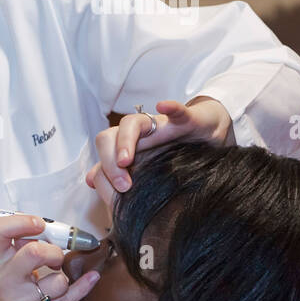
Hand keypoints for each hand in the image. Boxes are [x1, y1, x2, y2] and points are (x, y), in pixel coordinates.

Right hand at [0, 215, 101, 300]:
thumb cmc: (1, 296)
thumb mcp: (1, 267)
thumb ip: (19, 247)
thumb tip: (47, 230)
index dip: (21, 221)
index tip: (38, 224)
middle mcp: (4, 280)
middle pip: (34, 252)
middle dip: (54, 251)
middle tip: (54, 258)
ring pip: (57, 281)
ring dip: (63, 280)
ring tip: (53, 284)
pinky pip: (67, 300)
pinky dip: (83, 287)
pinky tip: (91, 279)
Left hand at [84, 97, 233, 208]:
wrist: (208, 133)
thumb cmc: (175, 151)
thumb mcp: (147, 168)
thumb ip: (118, 172)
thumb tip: (90, 180)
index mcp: (127, 146)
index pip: (103, 152)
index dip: (102, 171)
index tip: (112, 194)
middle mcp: (138, 133)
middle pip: (109, 136)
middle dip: (108, 161)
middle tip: (122, 186)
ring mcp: (160, 125)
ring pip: (132, 123)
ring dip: (125, 141)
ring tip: (125, 161)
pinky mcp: (186, 119)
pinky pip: (177, 111)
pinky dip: (171, 108)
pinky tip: (163, 106)